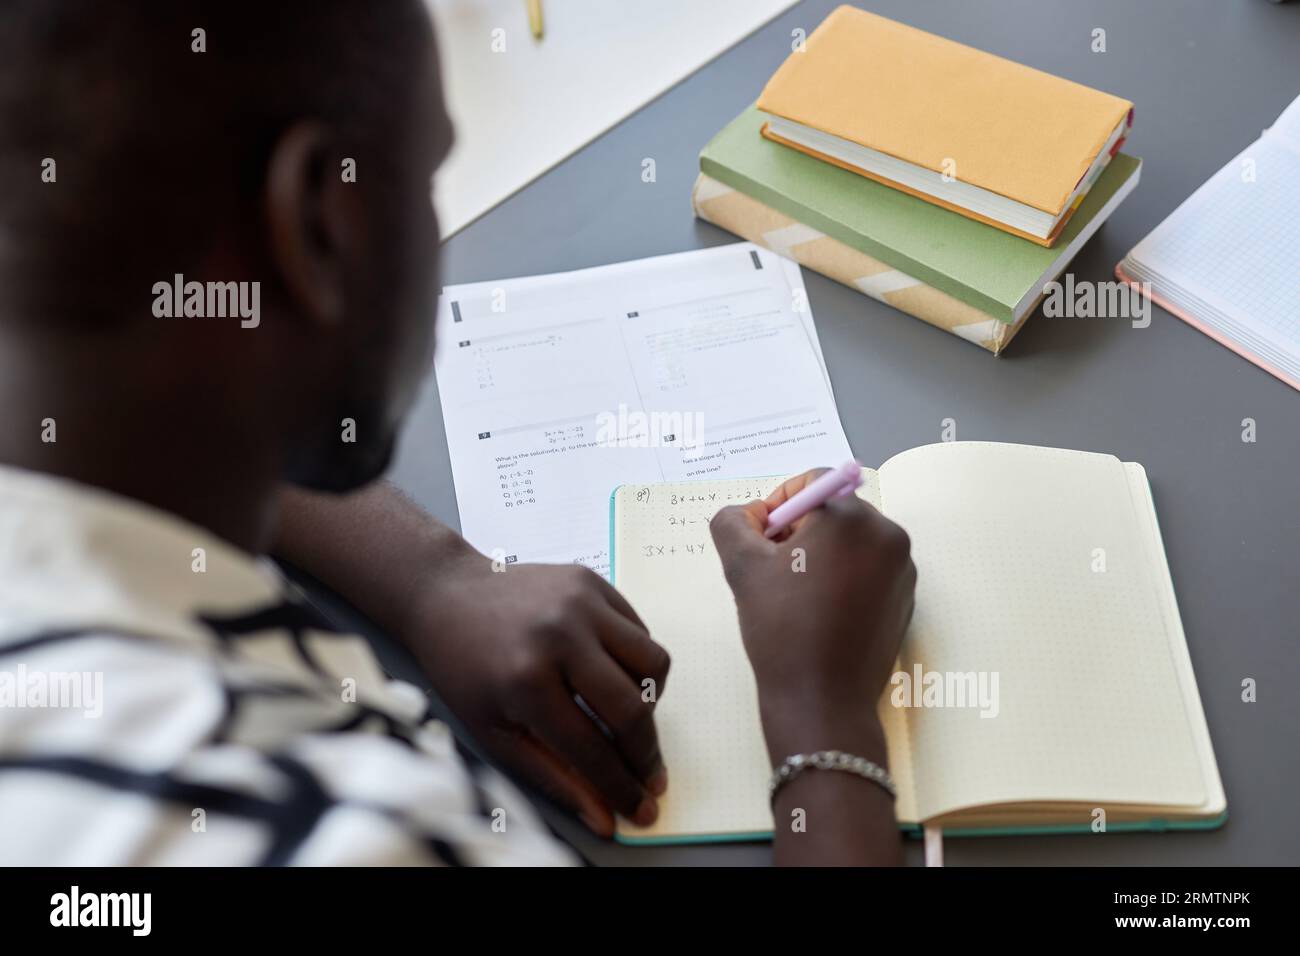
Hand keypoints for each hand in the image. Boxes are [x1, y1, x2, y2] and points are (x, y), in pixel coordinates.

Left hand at [406, 557, 670, 836]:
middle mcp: (560, 636)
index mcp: (527, 681)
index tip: (643, 809)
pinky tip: (613, 675)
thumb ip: (554, 777)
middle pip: (633, 708)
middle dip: (647, 754)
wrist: (447, 594)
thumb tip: (605, 818)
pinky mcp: (593, 581)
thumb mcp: (495, 732)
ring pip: (653, 664)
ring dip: (650, 702)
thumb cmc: (465, 669)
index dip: (623, 788)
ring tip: (629, 717)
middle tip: (650, 776)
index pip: (593, 749)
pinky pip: (640, 631)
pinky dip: (637, 663)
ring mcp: (581, 603)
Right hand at [709, 470, 914, 746]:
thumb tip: (749, 515)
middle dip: (799, 531)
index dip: (778, 504)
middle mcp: (888, 535)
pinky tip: (819, 613)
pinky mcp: (907, 600)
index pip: (812, 483)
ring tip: (793, 594)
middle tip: (772, 569)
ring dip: (820, 555)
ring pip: (851, 543)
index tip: (762, 540)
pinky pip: (869, 570)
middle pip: (834, 512)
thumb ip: (733, 523)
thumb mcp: (742, 568)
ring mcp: (903, 569)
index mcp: (852, 518)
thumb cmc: (781, 629)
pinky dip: (843, 579)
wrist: (822, 702)